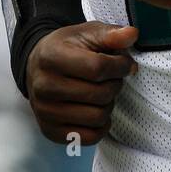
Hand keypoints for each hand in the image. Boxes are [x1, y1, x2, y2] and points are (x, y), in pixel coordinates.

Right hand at [25, 21, 138, 145]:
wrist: (38, 66)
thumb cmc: (67, 48)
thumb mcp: (88, 34)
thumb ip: (111, 34)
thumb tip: (132, 34)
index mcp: (51, 57)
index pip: (97, 68)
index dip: (120, 66)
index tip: (125, 63)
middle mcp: (43, 86)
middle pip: (100, 94)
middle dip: (115, 84)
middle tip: (111, 78)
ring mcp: (45, 112)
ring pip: (98, 117)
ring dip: (109, 104)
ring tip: (103, 92)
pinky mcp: (50, 131)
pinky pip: (90, 137)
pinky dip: (101, 126)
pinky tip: (97, 109)